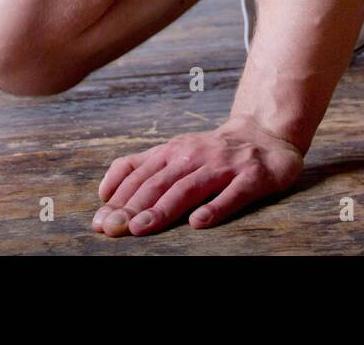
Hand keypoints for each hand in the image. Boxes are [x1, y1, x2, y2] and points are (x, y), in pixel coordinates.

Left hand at [93, 116, 303, 236]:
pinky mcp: (251, 178)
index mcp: (173, 151)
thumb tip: (105, 194)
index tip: (99, 221)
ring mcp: (223, 166)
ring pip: (188, 188)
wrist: (265, 134)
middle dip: (132, 207)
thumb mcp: (175, 151)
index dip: (117, 197)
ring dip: (163, 208)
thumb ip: (142, 168)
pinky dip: (214, 208)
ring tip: (141, 228)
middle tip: (113, 229)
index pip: (138, 174)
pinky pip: (232, 195)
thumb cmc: (212, 151)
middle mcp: (194, 155)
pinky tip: (198, 223)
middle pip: (158, 183)